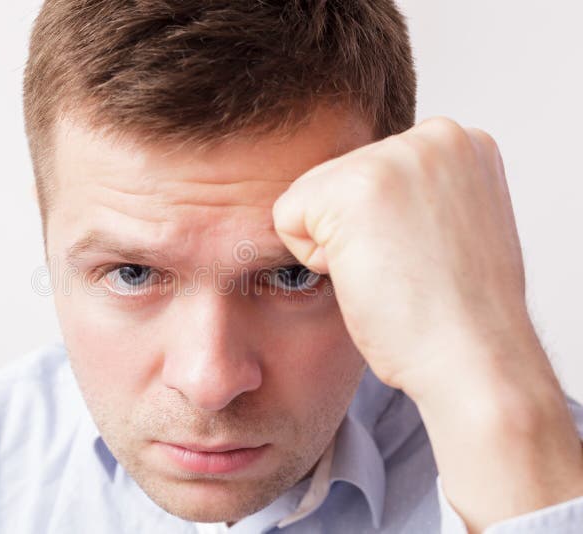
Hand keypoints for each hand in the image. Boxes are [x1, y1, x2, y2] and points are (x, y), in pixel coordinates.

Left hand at [272, 116, 582, 531]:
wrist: (475, 362)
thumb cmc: (459, 314)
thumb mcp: (452, 225)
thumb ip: (415, 194)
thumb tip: (371, 198)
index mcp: (461, 144)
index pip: (369, 171)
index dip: (379, 227)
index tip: (423, 258)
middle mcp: (436, 135)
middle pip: (336, 177)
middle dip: (353, 232)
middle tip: (406, 270)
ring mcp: (396, 155)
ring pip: (311, 196)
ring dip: (335, 245)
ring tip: (391, 272)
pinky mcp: (353, 186)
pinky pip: (287, 216)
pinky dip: (312, 257)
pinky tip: (365, 275)